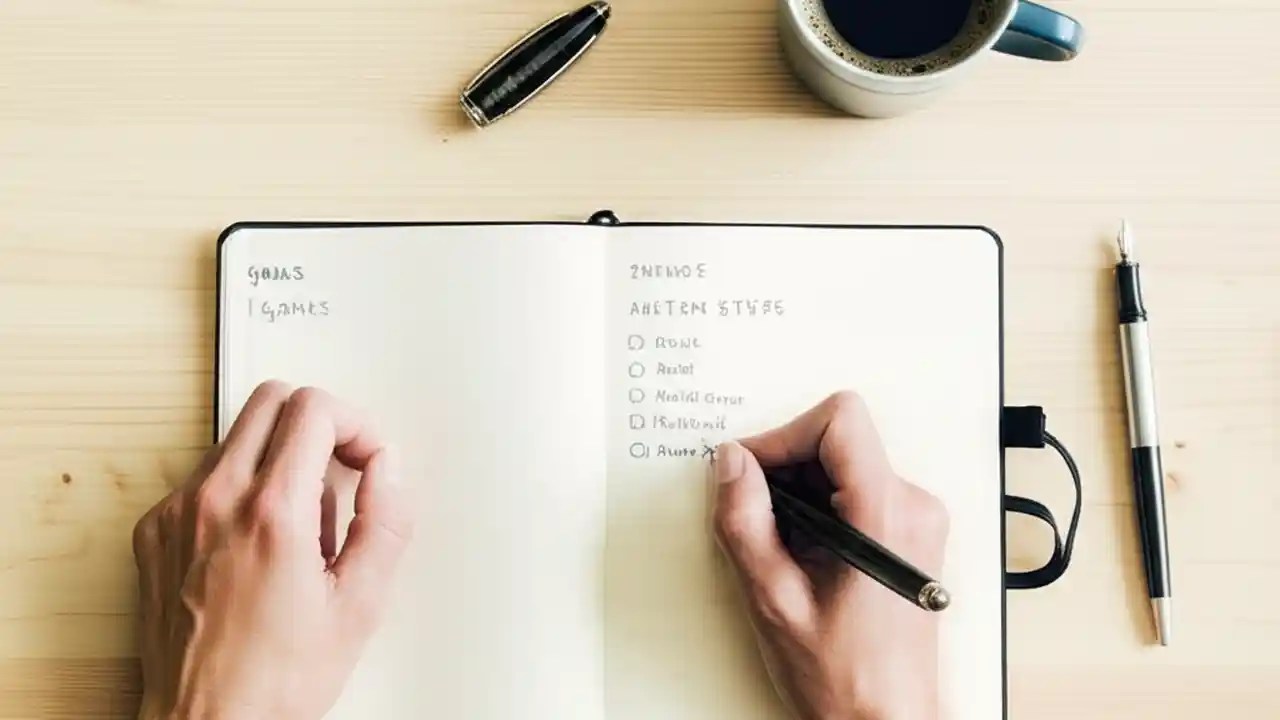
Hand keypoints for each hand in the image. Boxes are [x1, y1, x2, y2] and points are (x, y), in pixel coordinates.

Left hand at [131, 382, 414, 719]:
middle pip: (271, 400)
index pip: (314, 408)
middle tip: (340, 469)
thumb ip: (385, 522)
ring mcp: (176, 513)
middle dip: (318, 423)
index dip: (356, 423)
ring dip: (279, 457)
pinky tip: (259, 544)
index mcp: (272, 514)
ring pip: (237, 435)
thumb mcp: (359, 606)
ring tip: (301, 525)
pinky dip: (240, 489)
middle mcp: (215, 501)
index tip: (368, 457)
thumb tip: (389, 470)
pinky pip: (204, 476)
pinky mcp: (153, 531)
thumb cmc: (273, 682)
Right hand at [713, 392, 948, 719]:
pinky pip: (855, 488)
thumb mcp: (773, 597)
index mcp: (886, 514)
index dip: (782, 435)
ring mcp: (916, 517)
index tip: (751, 470)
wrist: (886, 718)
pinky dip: (819, 508)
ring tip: (783, 548)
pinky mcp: (909, 531)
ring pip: (842, 462)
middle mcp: (913, 506)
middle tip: (759, 519)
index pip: (838, 420)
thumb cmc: (845, 676)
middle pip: (837, 438)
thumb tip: (731, 463)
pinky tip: (804, 553)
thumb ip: (744, 520)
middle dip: (785, 469)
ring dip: (800, 493)